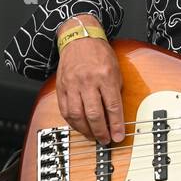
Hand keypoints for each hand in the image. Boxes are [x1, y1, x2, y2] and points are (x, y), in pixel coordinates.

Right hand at [56, 20, 125, 143]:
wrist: (79, 40)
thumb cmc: (100, 54)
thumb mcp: (115, 69)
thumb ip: (115, 90)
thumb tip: (117, 114)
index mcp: (105, 76)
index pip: (112, 106)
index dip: (116, 124)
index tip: (119, 135)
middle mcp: (88, 81)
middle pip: (94, 113)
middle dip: (101, 131)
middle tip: (106, 140)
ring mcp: (73, 85)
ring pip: (77, 115)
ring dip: (86, 130)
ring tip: (93, 137)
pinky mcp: (62, 88)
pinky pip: (66, 110)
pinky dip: (73, 122)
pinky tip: (80, 127)